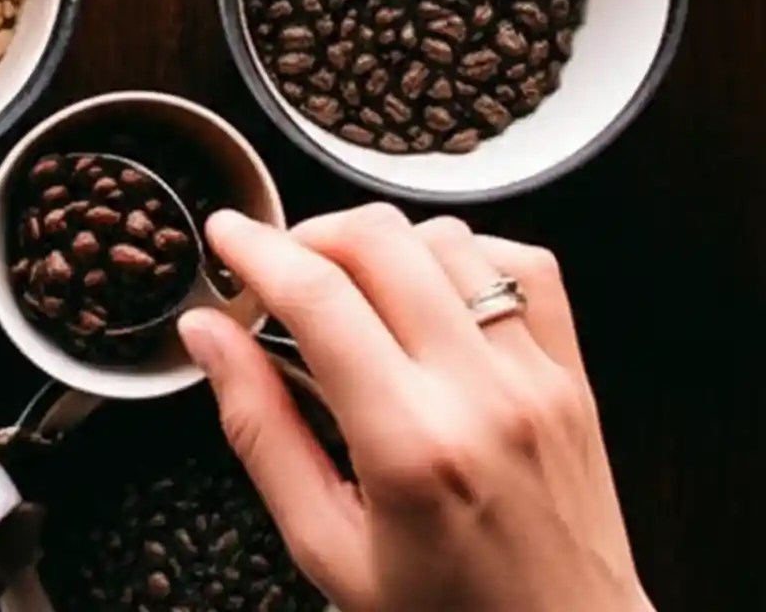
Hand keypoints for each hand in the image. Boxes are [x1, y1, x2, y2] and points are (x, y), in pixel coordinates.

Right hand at [178, 205, 651, 611]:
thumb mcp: (323, 544)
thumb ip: (259, 430)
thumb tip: (207, 338)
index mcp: (410, 445)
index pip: (321, 299)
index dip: (259, 250)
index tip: (225, 234)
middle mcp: (482, 393)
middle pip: (383, 243)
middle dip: (310, 234)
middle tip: (276, 269)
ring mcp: (536, 375)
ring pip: (448, 239)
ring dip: (380, 244)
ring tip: (346, 287)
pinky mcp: (570, 373)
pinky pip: (522, 264)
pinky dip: (460, 255)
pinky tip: (426, 289)